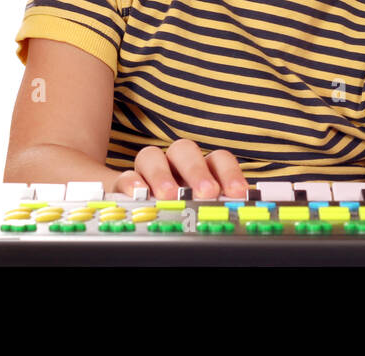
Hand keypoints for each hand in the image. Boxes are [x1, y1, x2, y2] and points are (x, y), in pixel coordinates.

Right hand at [112, 138, 248, 200]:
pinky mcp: (125, 184)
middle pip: (185, 150)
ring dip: (162, 174)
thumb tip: (238, 213)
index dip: (230, 173)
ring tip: (169, 196)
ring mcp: (149, 170)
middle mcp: (175, 163)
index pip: (218, 158)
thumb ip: (218, 207)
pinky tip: (140, 194)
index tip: (238, 194)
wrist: (141, 209)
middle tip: (206, 193)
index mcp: (201, 166)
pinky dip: (132, 183)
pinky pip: (126, 176)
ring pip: (152, 156)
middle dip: (197, 170)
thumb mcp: (202, 208)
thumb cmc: (182, 208)